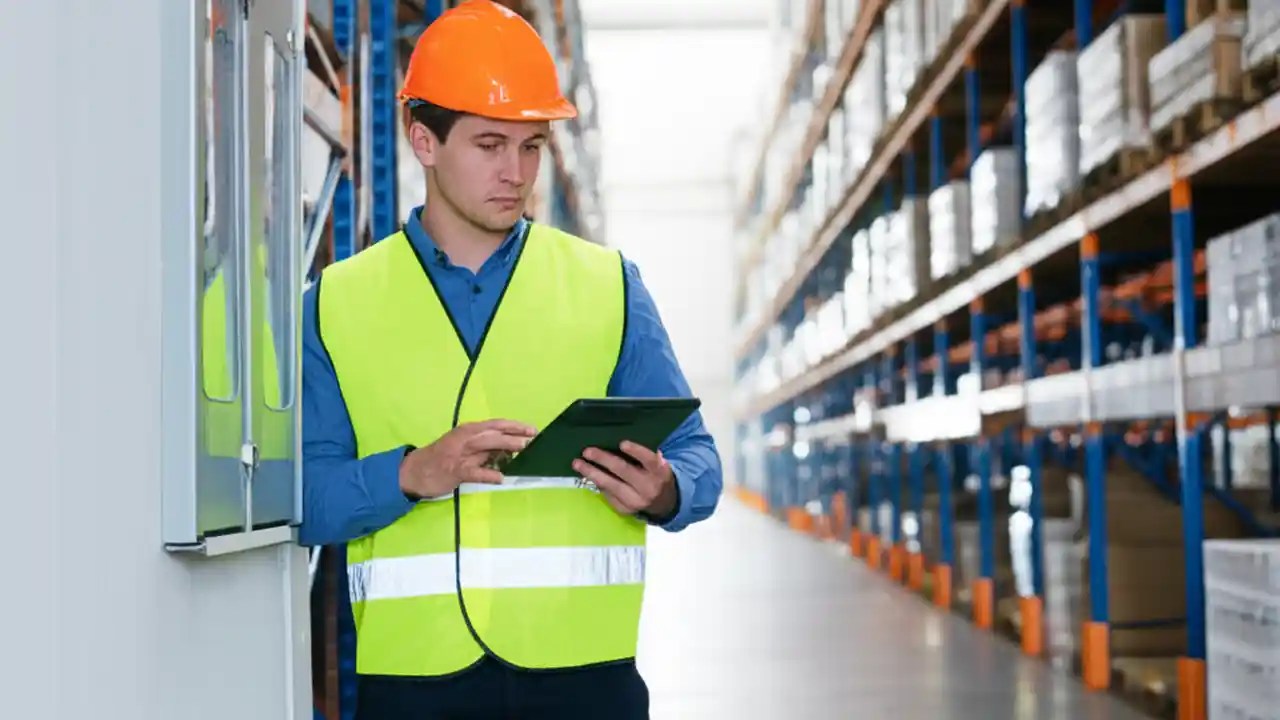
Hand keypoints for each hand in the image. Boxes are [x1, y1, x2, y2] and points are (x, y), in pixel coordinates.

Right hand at [400, 420, 536, 498]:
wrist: (414, 471)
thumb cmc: (442, 458)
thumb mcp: (464, 448)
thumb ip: (484, 448)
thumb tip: (509, 451)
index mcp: (468, 430)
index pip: (495, 425)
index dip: (514, 426)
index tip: (532, 429)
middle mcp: (465, 438)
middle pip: (493, 433)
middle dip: (514, 435)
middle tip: (532, 439)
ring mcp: (459, 453)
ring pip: (485, 446)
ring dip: (505, 446)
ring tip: (523, 449)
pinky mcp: (454, 471)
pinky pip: (474, 472)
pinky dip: (488, 474)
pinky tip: (500, 478)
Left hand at [573, 441, 677, 518]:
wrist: (665, 504)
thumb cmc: (657, 476)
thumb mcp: (658, 465)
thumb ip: (646, 456)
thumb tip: (620, 443)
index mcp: (659, 472)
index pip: (648, 460)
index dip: (636, 451)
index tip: (622, 443)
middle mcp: (648, 488)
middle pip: (623, 471)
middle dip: (603, 460)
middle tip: (587, 451)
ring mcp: (635, 501)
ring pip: (610, 485)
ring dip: (592, 473)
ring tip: (577, 464)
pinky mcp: (625, 510)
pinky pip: (607, 494)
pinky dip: (597, 483)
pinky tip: (587, 475)